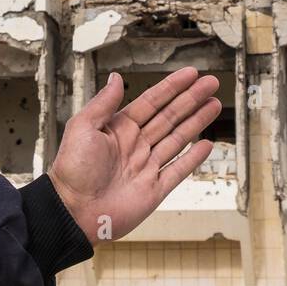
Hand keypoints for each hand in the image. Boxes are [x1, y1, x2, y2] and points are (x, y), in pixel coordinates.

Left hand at [48, 67, 221, 245]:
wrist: (74, 211)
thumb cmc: (72, 170)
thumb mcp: (82, 127)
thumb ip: (103, 102)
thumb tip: (115, 78)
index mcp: (119, 128)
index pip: (152, 101)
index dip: (172, 87)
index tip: (190, 74)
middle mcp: (135, 145)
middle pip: (170, 116)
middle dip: (192, 99)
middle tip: (211, 83)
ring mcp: (146, 167)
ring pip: (178, 139)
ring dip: (197, 121)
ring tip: (214, 105)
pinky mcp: (154, 190)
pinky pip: (178, 171)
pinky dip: (193, 159)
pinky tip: (205, 145)